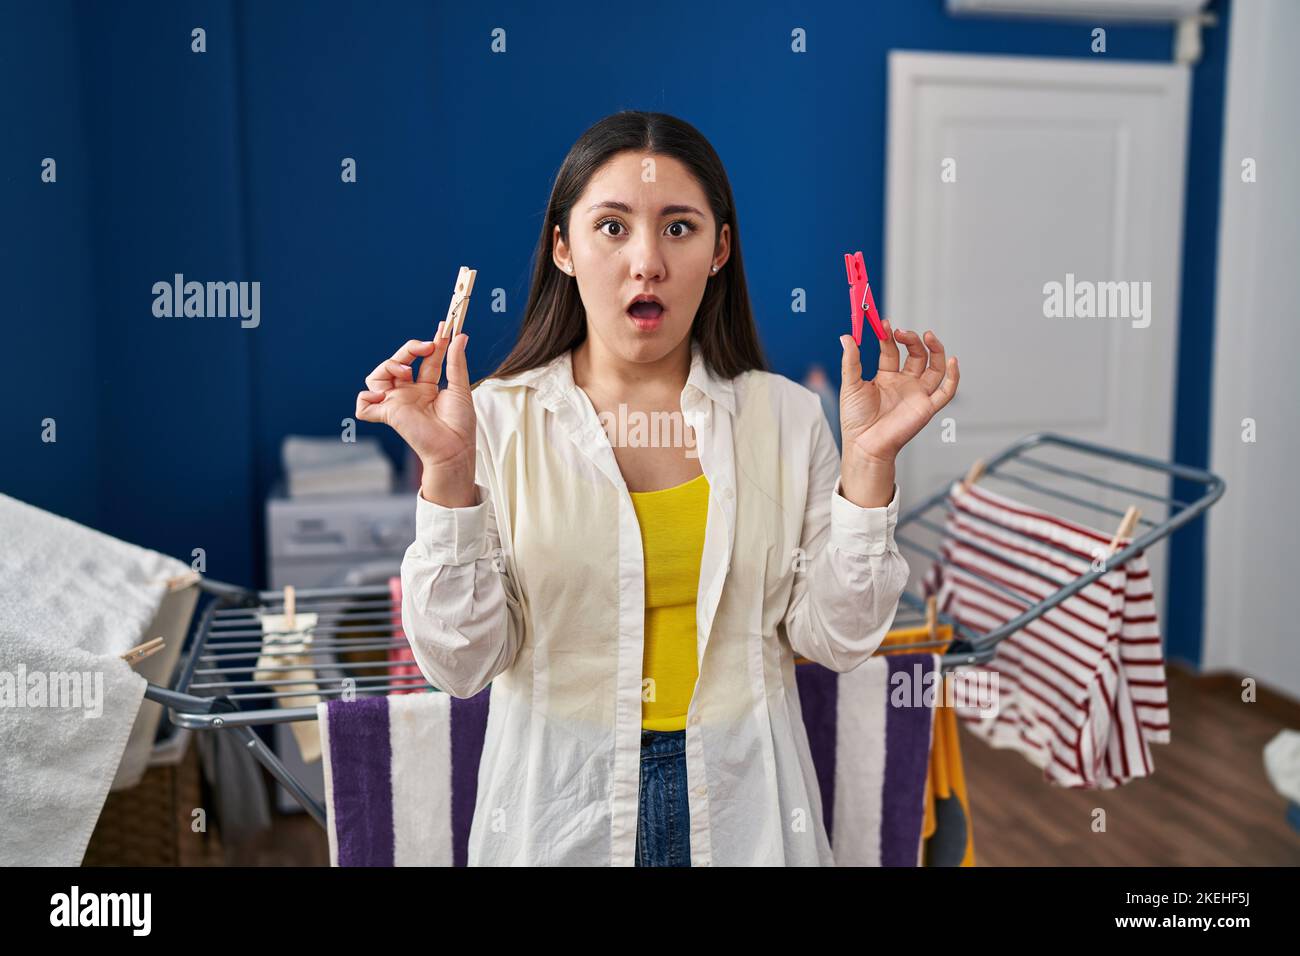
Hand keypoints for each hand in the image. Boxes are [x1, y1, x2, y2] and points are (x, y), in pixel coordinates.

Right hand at [355, 322, 476, 500]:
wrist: (455, 448)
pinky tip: (385, 396)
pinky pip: (363, 406)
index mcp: (426, 388)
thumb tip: (460, 336)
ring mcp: (397, 404)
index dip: (432, 343)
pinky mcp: (388, 415)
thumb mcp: (460, 388)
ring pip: (376, 377)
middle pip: (396, 362)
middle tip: (426, 346)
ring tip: (407, 372)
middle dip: (408, 349)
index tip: (444, 327)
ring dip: (389, 366)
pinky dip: (366, 399)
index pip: (424, 360)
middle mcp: (409, 394)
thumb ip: (455, 362)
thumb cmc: (459, 424)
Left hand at [838, 319, 958, 466]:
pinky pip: (946, 391)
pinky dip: (953, 376)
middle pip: (916, 355)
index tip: (883, 323)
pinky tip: (952, 360)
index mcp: (886, 377)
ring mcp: (917, 394)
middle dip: (911, 340)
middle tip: (900, 332)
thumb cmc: (855, 419)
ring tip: (928, 336)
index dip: (889, 336)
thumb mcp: (851, 384)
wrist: (863, 444)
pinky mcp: (927, 407)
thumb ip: (851, 360)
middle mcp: (904, 383)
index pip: (892, 350)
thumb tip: (847, 336)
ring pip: (935, 367)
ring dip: (935, 350)